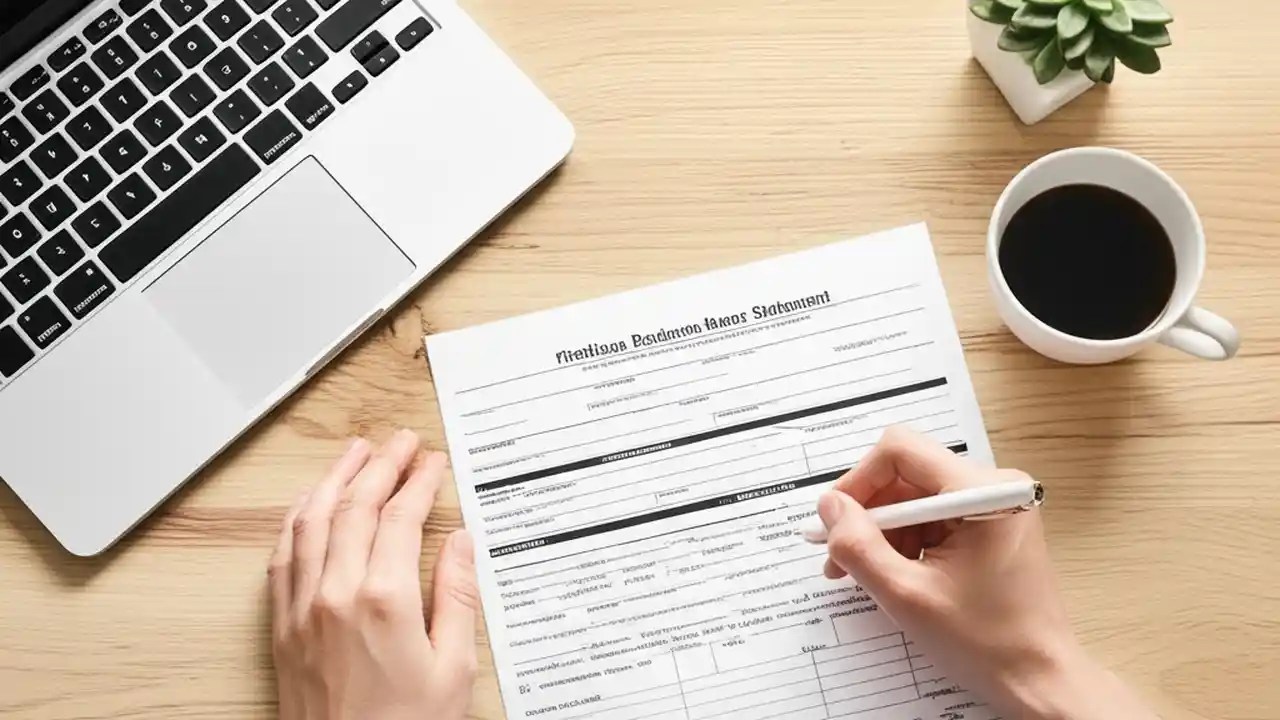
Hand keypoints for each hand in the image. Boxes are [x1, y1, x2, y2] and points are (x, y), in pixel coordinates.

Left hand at [268, 430, 479, 719]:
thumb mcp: (454, 668)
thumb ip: (456, 596)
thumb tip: (460, 542)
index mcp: (384, 600)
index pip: (399, 517)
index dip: (418, 481)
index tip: (432, 462)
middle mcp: (336, 594)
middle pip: (355, 507)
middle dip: (380, 465)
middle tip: (400, 441)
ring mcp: (303, 609)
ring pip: (312, 522)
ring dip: (334, 479)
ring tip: (355, 452)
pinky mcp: (283, 627)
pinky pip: (283, 556)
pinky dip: (298, 519)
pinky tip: (310, 505)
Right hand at [817, 427, 1156, 719]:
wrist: (1038, 680)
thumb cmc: (987, 643)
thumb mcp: (906, 595)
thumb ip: (859, 546)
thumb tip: (829, 507)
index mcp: (983, 493)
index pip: (901, 451)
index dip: (858, 481)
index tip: (834, 520)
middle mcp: (993, 487)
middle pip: (906, 474)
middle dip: (867, 514)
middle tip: (838, 554)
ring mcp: (993, 506)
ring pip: (914, 498)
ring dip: (883, 533)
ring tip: (864, 573)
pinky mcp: (989, 526)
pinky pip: (932, 518)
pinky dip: (904, 542)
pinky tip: (892, 574)